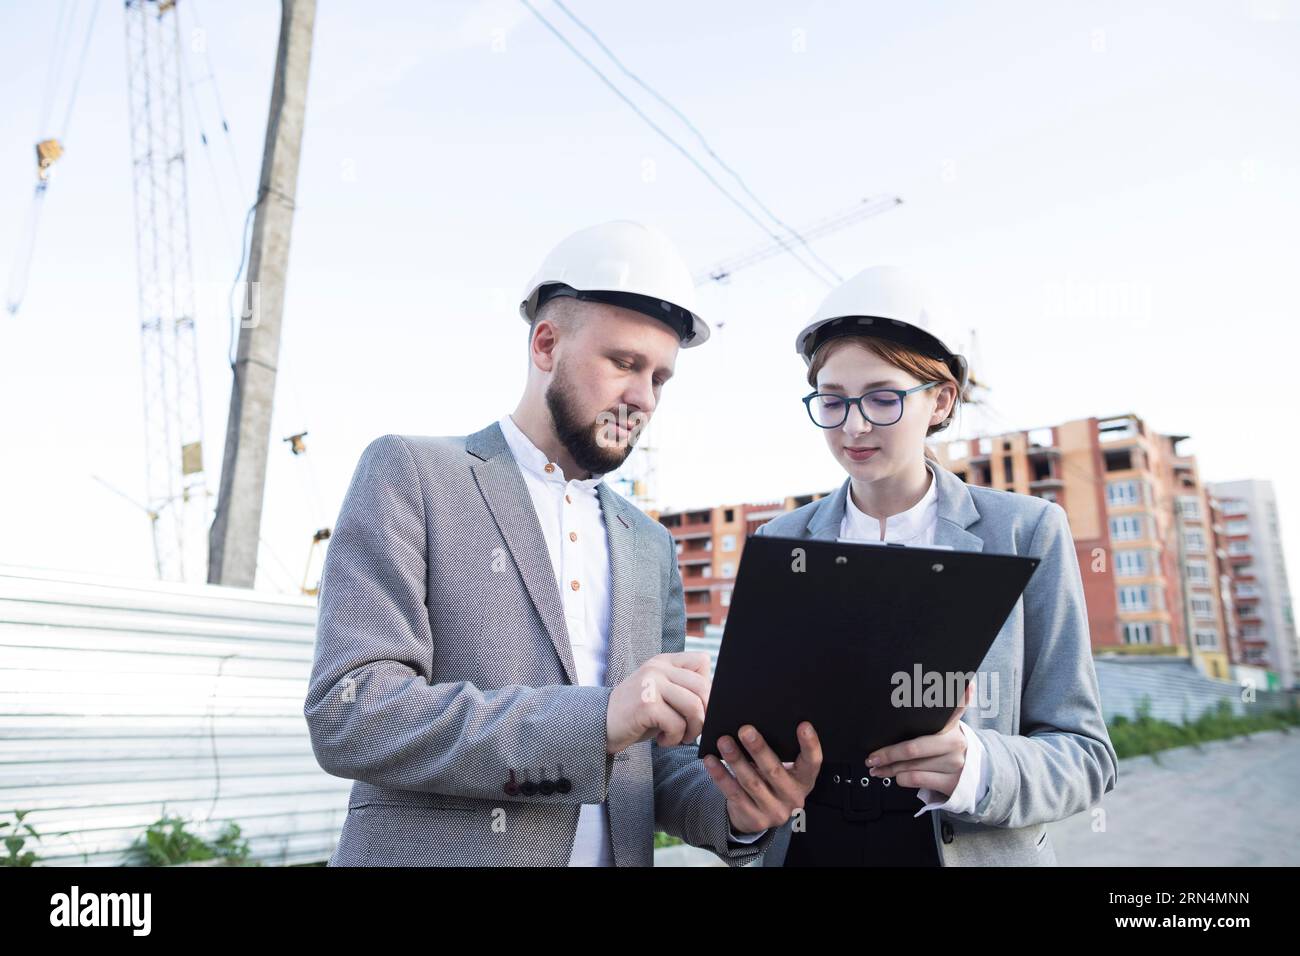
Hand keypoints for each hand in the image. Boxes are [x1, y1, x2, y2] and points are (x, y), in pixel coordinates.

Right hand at [606, 651, 710, 753]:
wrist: (600, 725)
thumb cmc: (636, 715)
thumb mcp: (661, 694)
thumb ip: (683, 690)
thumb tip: (717, 702)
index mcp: (664, 662)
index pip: (702, 661)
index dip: (709, 688)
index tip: (699, 708)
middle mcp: (657, 667)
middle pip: (703, 687)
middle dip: (705, 716)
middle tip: (693, 731)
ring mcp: (651, 683)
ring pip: (694, 706)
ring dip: (693, 730)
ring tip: (680, 738)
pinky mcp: (646, 704)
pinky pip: (677, 723)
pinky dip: (675, 739)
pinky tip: (663, 742)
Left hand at [703, 722, 821, 833]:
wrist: (759, 814)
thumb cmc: (771, 780)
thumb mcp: (782, 768)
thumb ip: (777, 750)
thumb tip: (755, 723)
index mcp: (804, 780)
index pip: (813, 762)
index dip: (810, 745)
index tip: (803, 725)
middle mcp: (793, 798)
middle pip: (775, 771)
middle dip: (759, 749)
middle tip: (745, 730)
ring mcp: (774, 811)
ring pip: (752, 782)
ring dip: (736, 760)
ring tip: (724, 741)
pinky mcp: (754, 819)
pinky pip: (734, 794)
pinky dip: (721, 776)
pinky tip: (712, 761)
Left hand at [865, 681, 973, 796]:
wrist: (969, 775)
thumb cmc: (946, 748)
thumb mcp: (943, 729)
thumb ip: (934, 713)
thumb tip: (943, 689)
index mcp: (952, 725)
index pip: (953, 707)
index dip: (957, 696)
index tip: (958, 685)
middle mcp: (955, 743)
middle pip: (913, 748)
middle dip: (887, 754)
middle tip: (871, 757)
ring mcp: (954, 764)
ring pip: (911, 766)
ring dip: (889, 768)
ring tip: (876, 768)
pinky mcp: (951, 782)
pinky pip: (916, 779)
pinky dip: (901, 778)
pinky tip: (896, 776)